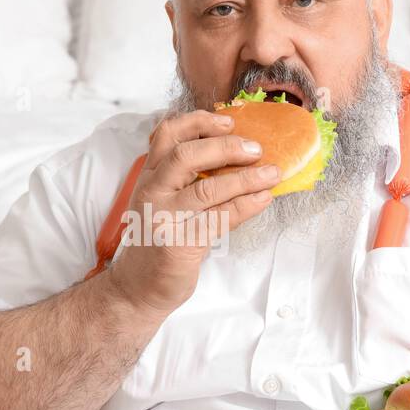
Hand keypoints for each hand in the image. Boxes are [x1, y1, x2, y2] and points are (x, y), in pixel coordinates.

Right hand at [109, 108, 277, 315]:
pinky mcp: (178, 245)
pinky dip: (246, 206)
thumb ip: (184, 179)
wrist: (137, 289)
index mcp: (148, 177)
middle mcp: (151, 193)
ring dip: (246, 178)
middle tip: (256, 149)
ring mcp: (163, 219)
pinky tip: (263, 199)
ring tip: (272, 173)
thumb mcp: (162, 203)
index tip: (228, 121)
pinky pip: (220, 219)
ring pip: (208, 188)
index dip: (199, 122)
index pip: (166, 135)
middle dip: (227, 147)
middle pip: (187, 155)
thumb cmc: (158, 243)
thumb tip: (233, 155)